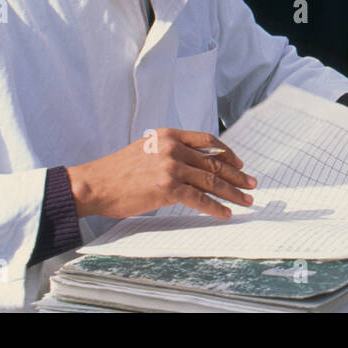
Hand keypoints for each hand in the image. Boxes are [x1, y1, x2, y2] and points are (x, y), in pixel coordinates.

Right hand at [66, 129, 257, 219]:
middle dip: (236, 175)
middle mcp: (173, 147)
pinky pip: (199, 199)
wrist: (95, 183)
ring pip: (211, 180)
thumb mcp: (146, 148)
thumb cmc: (118, 170)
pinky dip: (215, 207)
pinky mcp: (167, 187)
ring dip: (232, 192)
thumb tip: (194, 162)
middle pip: (214, 162)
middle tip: (252, 183)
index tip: (239, 162)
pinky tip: (225, 212)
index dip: (227, 152)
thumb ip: (170, 150)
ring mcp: (171, 167)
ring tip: (246, 199)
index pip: (207, 140)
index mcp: (169, 135)